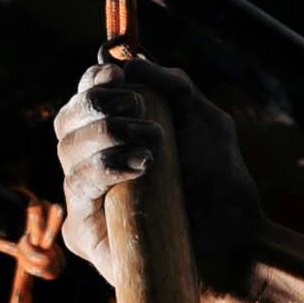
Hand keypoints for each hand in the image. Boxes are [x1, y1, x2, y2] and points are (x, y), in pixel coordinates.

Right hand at [45, 55, 264, 301]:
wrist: (237, 242)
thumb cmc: (221, 185)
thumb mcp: (206, 122)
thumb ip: (174, 85)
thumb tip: (130, 60)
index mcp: (113, 138)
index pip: (84, 101)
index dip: (93, 82)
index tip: (117, 75)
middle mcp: (92, 166)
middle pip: (66, 121)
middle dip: (100, 107)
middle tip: (144, 116)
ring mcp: (86, 199)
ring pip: (67, 150)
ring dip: (109, 135)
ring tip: (155, 146)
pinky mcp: (85, 232)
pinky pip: (78, 187)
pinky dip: (105, 168)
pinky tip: (140, 166)